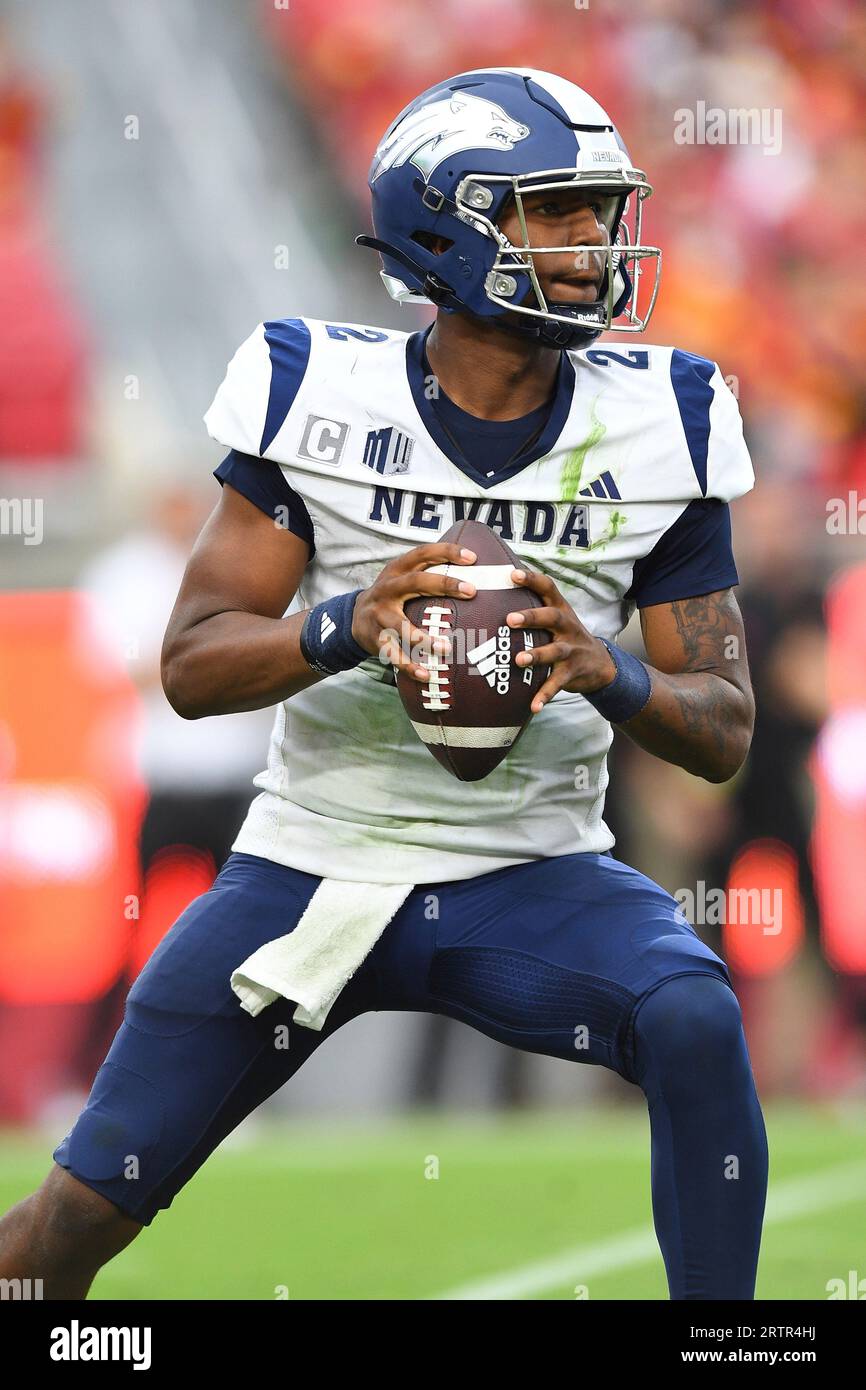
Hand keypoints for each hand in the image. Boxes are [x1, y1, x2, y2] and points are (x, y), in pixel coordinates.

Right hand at [352, 541, 476, 681]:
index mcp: (397, 570)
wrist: (353, 619)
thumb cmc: (391, 599)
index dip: (446, 552)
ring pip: (401, 625)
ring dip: (424, 637)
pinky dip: (410, 666)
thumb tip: (472, 577)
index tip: (472, 557)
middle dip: (443, 584)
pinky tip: (426, 675)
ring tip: (446, 648)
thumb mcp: (402, 580)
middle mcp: (387, 588)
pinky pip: (393, 654)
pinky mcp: (374, 638)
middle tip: (471, 591)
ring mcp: (378, 614)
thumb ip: (428, 576)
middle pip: (415, 582)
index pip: (422, 554)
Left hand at [507, 568, 615, 712]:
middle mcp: (567, 627)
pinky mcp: (572, 672)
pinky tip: (533, 706)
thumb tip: (494, 594)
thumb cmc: (567, 637)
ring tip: (519, 660)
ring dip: (536, 655)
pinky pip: (556, 684)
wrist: (601, 664)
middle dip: (531, 616)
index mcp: (561, 610)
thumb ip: (534, 607)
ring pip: (554, 651)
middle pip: (551, 617)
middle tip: (509, 619)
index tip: (512, 574)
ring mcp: (571, 650)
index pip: (548, 588)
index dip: (531, 579)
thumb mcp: (557, 619)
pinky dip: (544, 695)